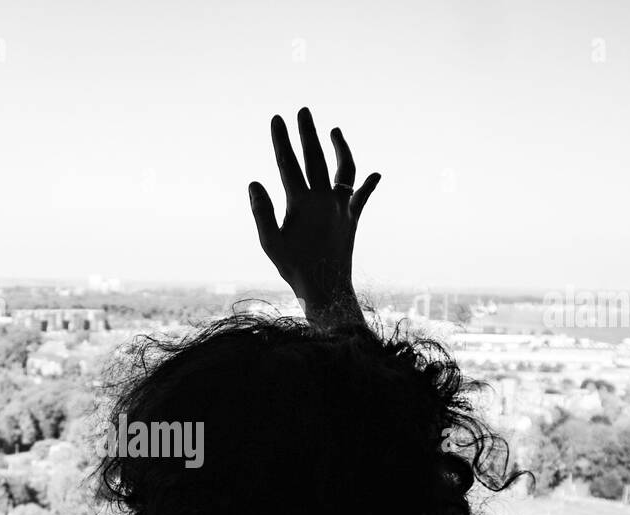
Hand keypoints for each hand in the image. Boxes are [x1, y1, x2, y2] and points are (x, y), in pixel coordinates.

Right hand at [249, 108, 379, 307]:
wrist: (326, 288)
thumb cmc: (293, 268)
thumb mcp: (270, 242)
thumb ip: (262, 212)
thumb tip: (254, 183)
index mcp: (301, 203)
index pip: (288, 163)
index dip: (281, 140)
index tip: (277, 119)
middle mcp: (324, 199)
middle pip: (316, 157)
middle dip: (308, 133)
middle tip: (303, 111)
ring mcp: (341, 207)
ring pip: (344, 170)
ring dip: (340, 148)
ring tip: (335, 131)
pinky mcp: (352, 218)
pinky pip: (362, 197)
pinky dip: (368, 185)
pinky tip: (375, 174)